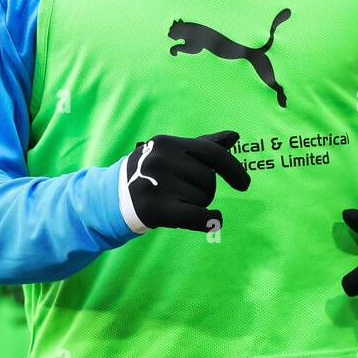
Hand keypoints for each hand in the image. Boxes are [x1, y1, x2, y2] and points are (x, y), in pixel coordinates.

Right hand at [120, 130, 250, 232]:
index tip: (245, 184)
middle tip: (184, 194)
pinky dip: (210, 220)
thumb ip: (204, 146)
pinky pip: (197, 215)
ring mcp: (156, 183)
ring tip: (175, 202)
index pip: (212, 154)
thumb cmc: (151, 173)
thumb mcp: (173, 154)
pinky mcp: (155, 208)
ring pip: (202, 199)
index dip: (233, 169)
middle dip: (204, 190)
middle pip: (208, 180)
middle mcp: (161, 159)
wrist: (112, 197)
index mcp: (167, 143)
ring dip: (197, 205)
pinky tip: (215, 221)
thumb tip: (235, 136)